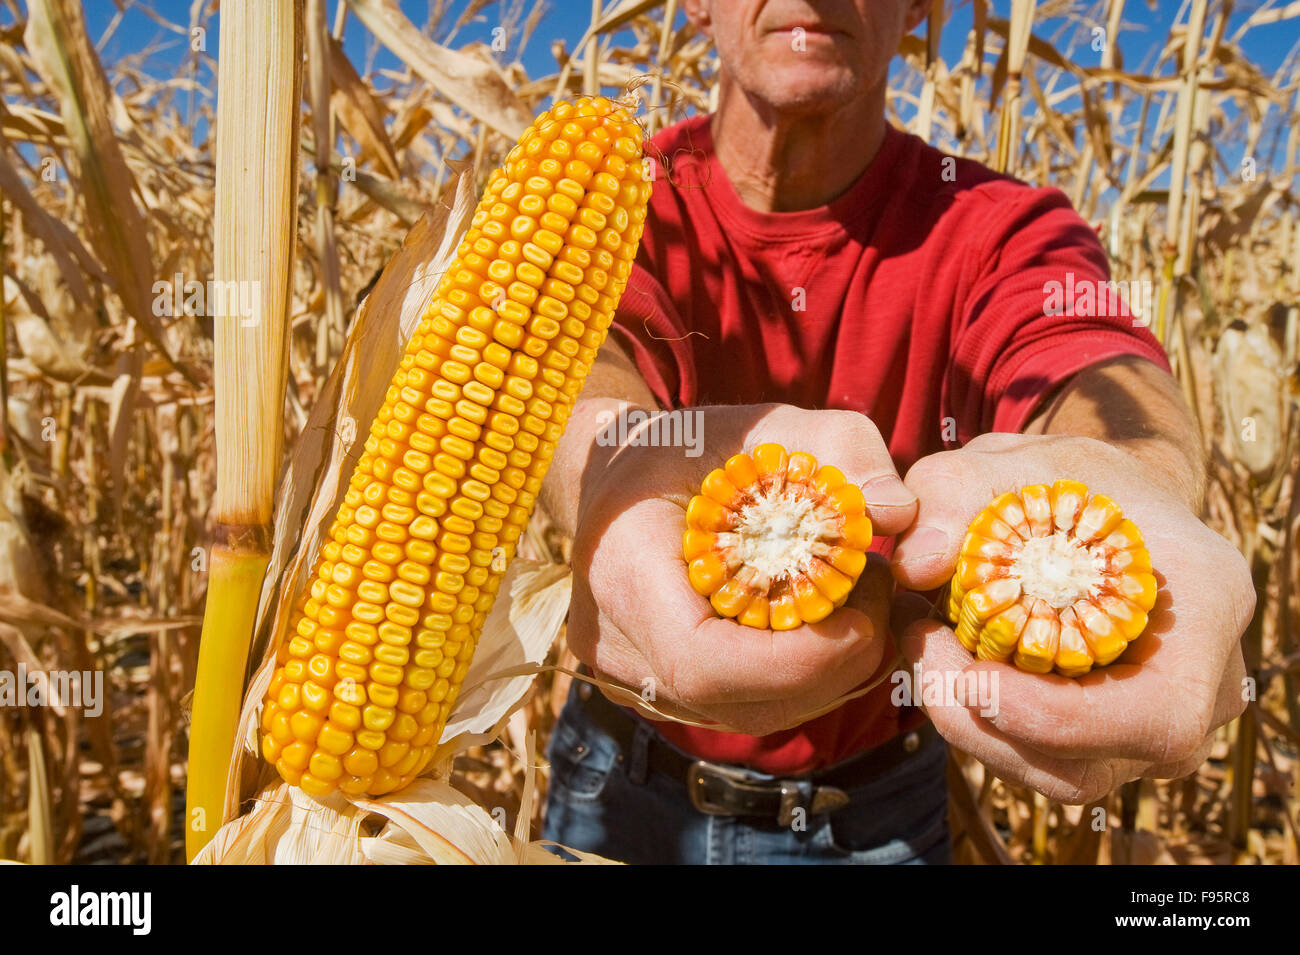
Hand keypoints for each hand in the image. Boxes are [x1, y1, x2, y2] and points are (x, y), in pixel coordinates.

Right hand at [567, 403, 917, 735]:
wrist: (612, 473)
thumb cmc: (688, 443)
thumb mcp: (766, 422)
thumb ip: (842, 449)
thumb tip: (901, 513)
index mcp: (622, 569)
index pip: (707, 664)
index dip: (801, 660)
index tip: (866, 615)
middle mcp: (615, 641)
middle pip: (739, 701)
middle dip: (833, 666)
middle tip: (882, 598)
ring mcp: (629, 675)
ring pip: (747, 714)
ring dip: (825, 677)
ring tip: (861, 606)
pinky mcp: (653, 689)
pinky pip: (738, 707)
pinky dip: (798, 681)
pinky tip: (827, 629)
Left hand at [890, 432, 1252, 802]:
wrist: (1102, 506)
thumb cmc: (1065, 479)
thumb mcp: (1010, 460)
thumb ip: (954, 492)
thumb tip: (915, 565)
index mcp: (1204, 610)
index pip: (1153, 716)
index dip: (1053, 719)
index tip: (966, 677)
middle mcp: (1200, 688)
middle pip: (1088, 766)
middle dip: (982, 720)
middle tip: (917, 641)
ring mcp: (1154, 724)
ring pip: (1054, 772)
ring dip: (967, 721)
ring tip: (918, 638)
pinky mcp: (1108, 739)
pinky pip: (1036, 756)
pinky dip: (975, 716)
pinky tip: (936, 654)